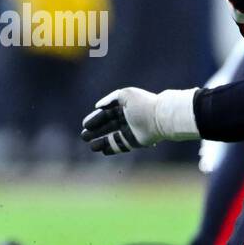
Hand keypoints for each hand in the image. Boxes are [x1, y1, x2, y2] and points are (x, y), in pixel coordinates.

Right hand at [81, 87, 199, 154]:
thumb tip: (98, 106)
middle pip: (106, 126)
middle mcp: (126, 120)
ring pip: (111, 137)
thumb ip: (110, 99)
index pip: (105, 114)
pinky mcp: (134, 141)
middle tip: (83, 136)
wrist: (160, 117)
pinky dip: (110, 148)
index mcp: (124, 108)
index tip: (85, 125)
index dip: (95, 119)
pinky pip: (119, 146)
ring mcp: (130, 131)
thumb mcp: (126, 94)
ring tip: (89, 144)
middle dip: (94, 131)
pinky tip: (100, 149)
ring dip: (99, 141)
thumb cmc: (143, 104)